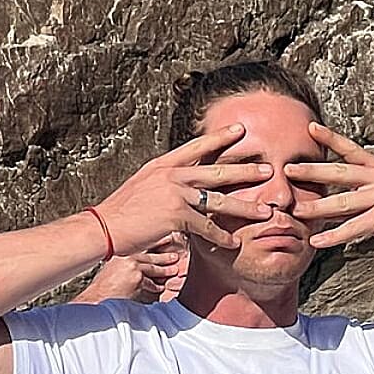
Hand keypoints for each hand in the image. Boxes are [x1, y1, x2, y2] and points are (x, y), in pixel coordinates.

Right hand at [74, 233, 187, 303]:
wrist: (98, 297)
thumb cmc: (104, 285)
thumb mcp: (114, 267)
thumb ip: (127, 262)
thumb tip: (141, 263)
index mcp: (122, 252)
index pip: (142, 244)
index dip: (156, 242)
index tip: (168, 238)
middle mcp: (127, 256)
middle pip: (151, 256)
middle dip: (165, 257)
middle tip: (175, 257)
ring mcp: (133, 266)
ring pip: (154, 269)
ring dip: (165, 272)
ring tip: (174, 271)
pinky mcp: (138, 278)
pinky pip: (151, 283)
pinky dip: (156, 287)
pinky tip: (160, 288)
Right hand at [93, 124, 273, 253]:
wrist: (103, 227)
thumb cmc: (121, 212)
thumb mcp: (142, 187)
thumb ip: (164, 183)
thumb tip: (179, 185)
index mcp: (163, 165)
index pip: (197, 148)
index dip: (220, 138)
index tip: (240, 130)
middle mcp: (172, 176)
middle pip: (217, 171)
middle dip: (246, 170)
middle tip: (270, 169)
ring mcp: (175, 194)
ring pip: (219, 200)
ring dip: (245, 206)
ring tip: (266, 211)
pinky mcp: (176, 216)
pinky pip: (206, 228)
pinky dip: (221, 237)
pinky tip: (234, 243)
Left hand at [286, 123, 373, 260]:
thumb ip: (354, 198)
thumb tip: (324, 204)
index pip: (350, 150)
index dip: (330, 138)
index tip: (310, 127)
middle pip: (340, 172)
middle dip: (311, 171)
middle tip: (288, 170)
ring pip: (343, 202)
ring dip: (317, 208)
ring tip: (297, 210)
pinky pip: (353, 227)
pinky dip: (333, 236)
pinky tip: (318, 240)